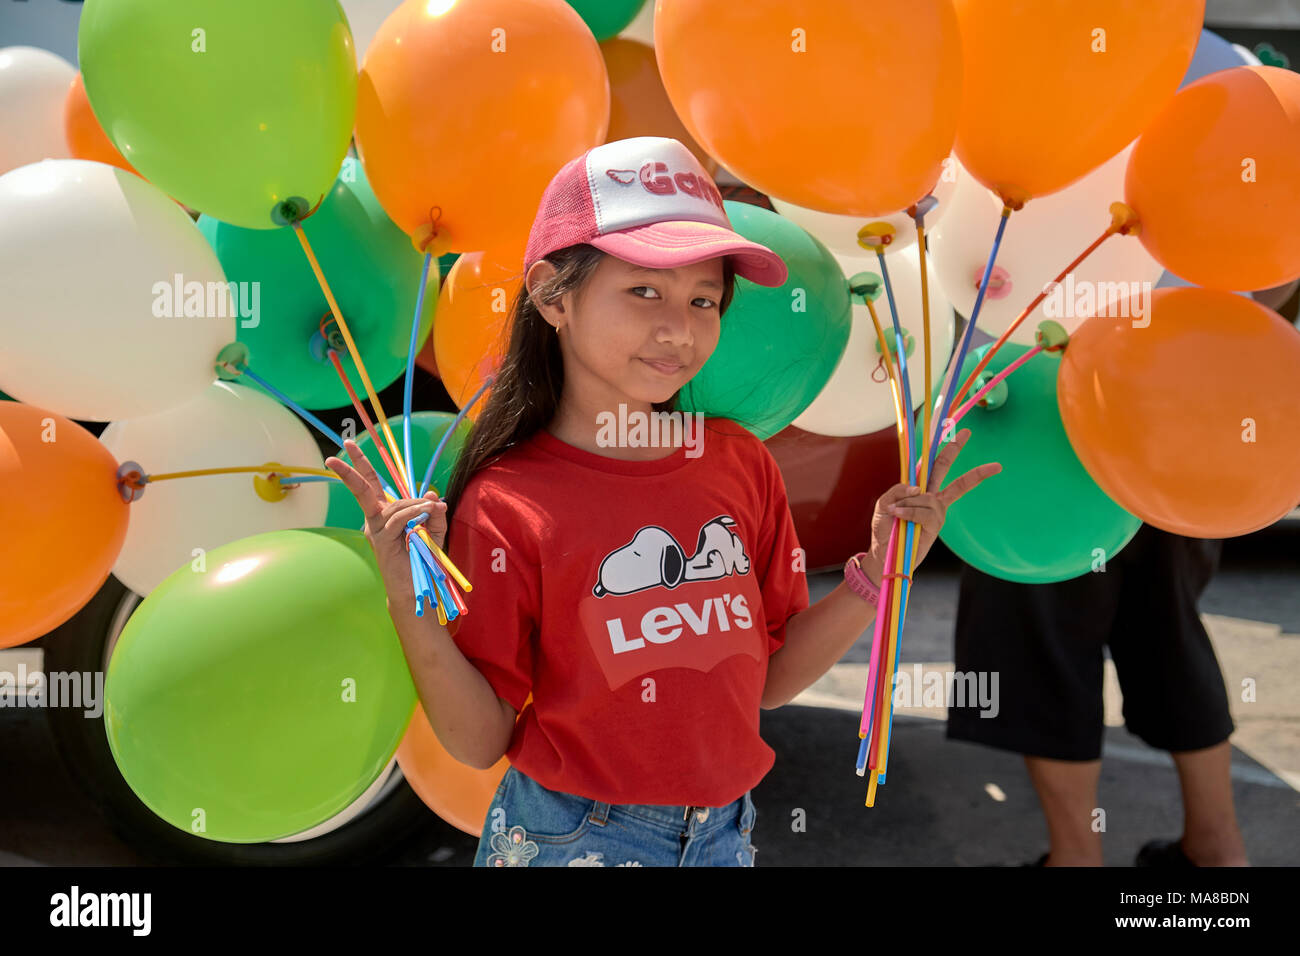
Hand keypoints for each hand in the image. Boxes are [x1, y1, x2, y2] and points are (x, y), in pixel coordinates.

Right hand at [325, 439, 447, 600]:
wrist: (418, 588)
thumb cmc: (424, 558)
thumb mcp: (434, 529)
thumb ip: (433, 512)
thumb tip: (432, 496)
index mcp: (385, 514)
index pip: (372, 485)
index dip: (362, 464)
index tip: (350, 445)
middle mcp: (376, 520)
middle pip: (363, 488)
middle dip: (354, 466)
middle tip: (344, 445)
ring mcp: (376, 530)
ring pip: (394, 505)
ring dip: (417, 506)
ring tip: (433, 512)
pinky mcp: (381, 542)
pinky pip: (397, 520)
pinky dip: (414, 514)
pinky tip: (426, 515)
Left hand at [861, 428, 1000, 584]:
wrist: (884, 554)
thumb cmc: (885, 528)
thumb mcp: (884, 504)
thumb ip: (897, 490)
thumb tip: (917, 488)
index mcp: (918, 487)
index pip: (931, 464)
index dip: (943, 447)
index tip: (960, 431)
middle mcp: (931, 495)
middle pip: (944, 467)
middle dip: (955, 448)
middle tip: (968, 431)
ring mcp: (936, 510)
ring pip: (926, 497)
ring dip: (907, 505)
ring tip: (896, 515)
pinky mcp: (936, 525)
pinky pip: (924, 512)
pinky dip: (909, 514)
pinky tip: (901, 518)